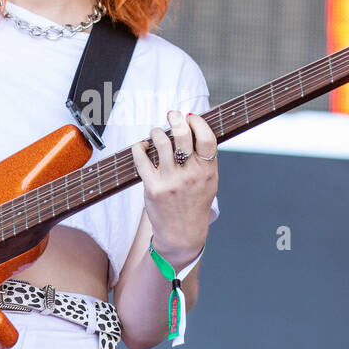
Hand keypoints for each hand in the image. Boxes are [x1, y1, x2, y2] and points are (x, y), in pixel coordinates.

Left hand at [130, 110, 218, 267]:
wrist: (182, 234)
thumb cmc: (195, 203)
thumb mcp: (209, 181)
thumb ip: (203, 157)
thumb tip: (193, 124)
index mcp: (207, 171)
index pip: (206, 138)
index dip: (198, 122)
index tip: (191, 117)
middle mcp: (190, 175)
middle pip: (183, 136)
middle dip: (175, 119)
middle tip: (172, 115)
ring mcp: (170, 181)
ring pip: (161, 143)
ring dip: (157, 132)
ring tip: (156, 133)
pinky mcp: (153, 187)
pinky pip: (142, 159)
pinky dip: (140, 147)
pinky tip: (142, 146)